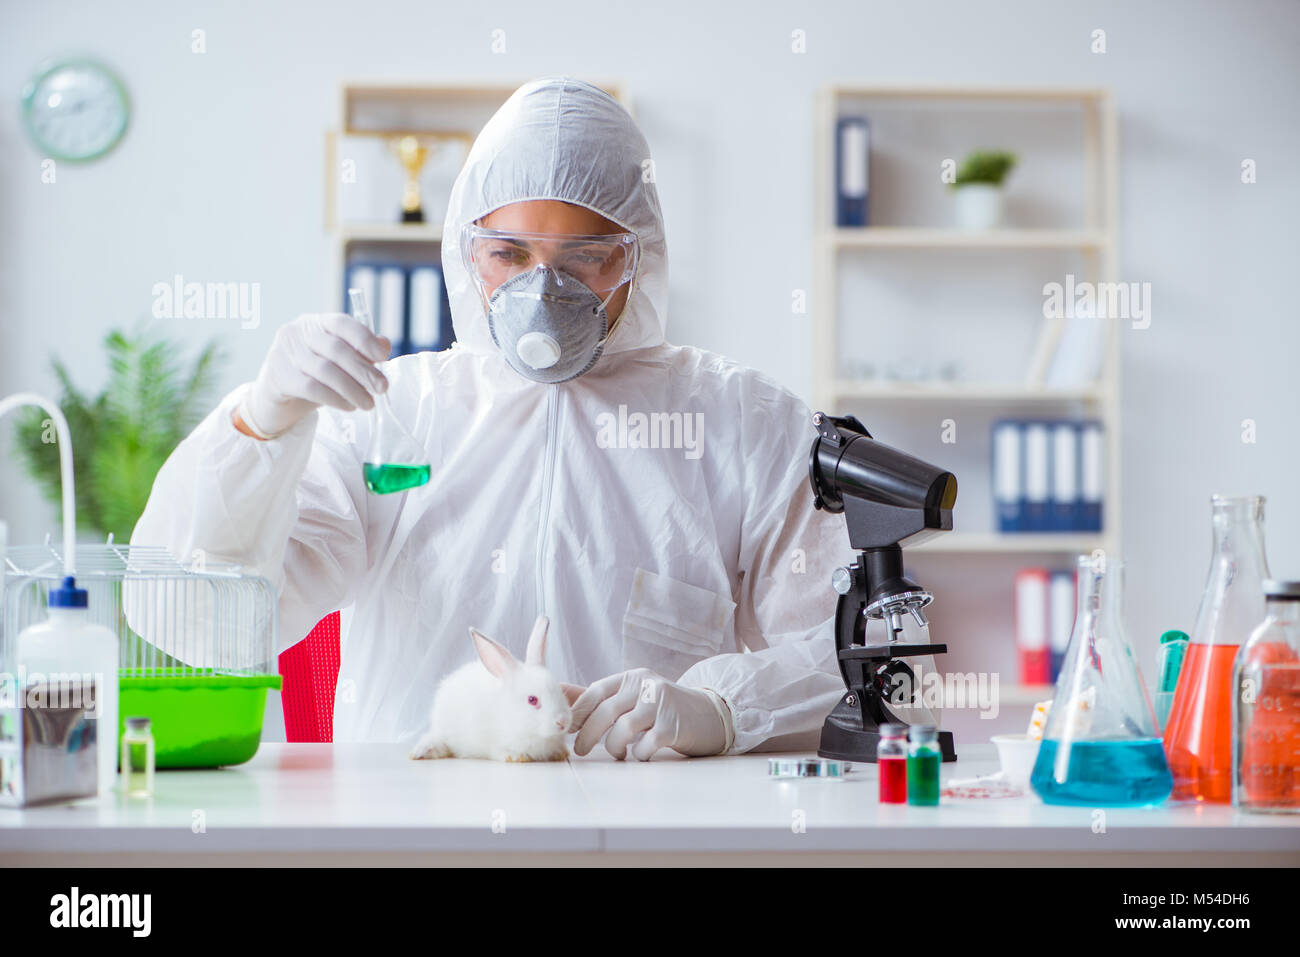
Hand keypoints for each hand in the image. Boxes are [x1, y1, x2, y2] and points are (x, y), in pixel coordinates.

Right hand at [239, 313, 390, 437]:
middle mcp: (297, 332)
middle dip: (363, 370)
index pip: (341, 323)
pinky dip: (335, 398)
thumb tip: (384, 345)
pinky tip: (348, 406)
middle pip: (336, 349)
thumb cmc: (312, 374)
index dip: (364, 339)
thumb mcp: (337, 361)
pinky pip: (312, 388)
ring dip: (352, 389)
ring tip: (368, 403)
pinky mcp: (278, 376)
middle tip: (381, 388)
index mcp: (315, 322)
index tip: (383, 357)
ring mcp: (284, 353)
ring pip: (326, 371)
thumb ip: (359, 352)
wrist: (275, 396)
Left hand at [568, 669, 729, 760]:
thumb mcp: (635, 696)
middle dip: (587, 734)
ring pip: (623, 730)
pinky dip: (638, 755)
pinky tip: (641, 755)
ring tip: (617, 753)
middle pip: (606, 711)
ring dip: (614, 747)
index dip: (578, 711)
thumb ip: (602, 698)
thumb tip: (562, 693)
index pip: (597, 690)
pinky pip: (645, 746)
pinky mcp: (673, 726)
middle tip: (580, 750)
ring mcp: (661, 705)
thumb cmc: (664, 709)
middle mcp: (646, 686)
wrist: (710, 715)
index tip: (567, 728)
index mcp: (633, 677)